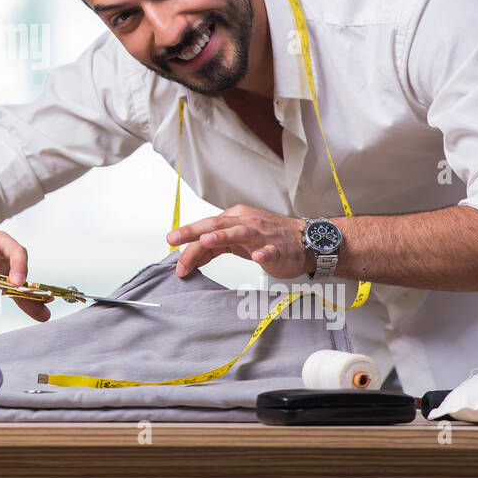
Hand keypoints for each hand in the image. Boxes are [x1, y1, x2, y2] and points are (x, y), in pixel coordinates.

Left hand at [165, 204, 312, 279]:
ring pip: (240, 233)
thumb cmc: (267, 238)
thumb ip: (215, 246)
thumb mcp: (237, 240)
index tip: (172, 251)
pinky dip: (264, 254)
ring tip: (206, 240)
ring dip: (222, 236)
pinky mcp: (279, 249)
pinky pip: (271, 251)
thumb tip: (191, 256)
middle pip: (216, 225)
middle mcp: (246, 222)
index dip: (188, 238)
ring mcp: (263, 235)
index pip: (206, 227)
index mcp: (235, 218)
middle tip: (174, 239)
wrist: (305, 240)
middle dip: (193, 232)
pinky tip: (258, 258)